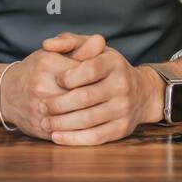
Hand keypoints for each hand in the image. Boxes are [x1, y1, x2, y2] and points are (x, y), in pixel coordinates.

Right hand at [0, 33, 105, 139]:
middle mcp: (41, 87)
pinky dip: (81, 132)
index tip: (105, 79)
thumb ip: (79, 48)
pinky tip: (92, 127)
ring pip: (77, 117)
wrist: (6, 93)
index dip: (99, 77)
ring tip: (103, 112)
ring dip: (93, 117)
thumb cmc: (36, 70)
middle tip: (108, 98)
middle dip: (98, 98)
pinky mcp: (39, 128)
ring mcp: (39, 110)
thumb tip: (100, 41)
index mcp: (47, 64)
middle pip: (83, 96)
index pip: (85, 71)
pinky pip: (67, 132)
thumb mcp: (55, 53)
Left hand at [41, 34, 162, 145]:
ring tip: (44, 123)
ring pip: (88, 119)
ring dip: (62, 123)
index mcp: (114, 63)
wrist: (140, 92)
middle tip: (40, 106)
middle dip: (59, 104)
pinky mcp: (122, 129)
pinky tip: (57, 137)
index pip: (89, 70)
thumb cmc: (106, 68)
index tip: (55, 80)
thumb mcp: (91, 49)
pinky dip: (74, 139)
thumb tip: (46, 45)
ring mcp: (123, 108)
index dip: (69, 77)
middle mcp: (122, 85)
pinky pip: (96, 137)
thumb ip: (68, 42)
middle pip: (85, 97)